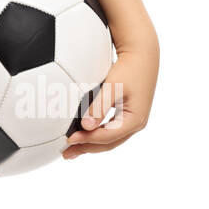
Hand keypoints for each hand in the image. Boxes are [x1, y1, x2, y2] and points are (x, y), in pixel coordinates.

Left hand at [62, 42, 157, 158]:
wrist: (142, 55)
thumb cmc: (128, 68)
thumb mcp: (113, 86)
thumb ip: (99, 106)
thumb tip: (86, 126)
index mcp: (134, 119)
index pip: (107, 137)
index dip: (87, 139)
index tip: (68, 140)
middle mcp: (136, 124)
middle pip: (109, 143)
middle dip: (87, 148)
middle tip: (66, 153)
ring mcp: (133, 120)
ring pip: (110, 139)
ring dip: (91, 144)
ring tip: (72, 149)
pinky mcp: (128, 115)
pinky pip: (111, 131)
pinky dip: (97, 135)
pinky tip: (84, 134)